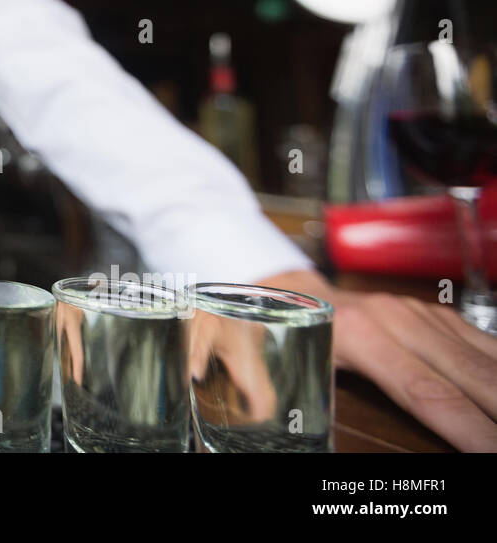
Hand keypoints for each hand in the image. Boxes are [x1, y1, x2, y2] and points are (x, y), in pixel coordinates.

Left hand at [256, 268, 496, 450]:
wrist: (294, 286)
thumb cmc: (286, 331)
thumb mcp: (277, 363)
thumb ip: (276, 392)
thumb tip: (265, 418)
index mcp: (360, 334)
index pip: (427, 393)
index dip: (469, 429)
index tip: (490, 453)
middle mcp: (398, 319)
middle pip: (473, 376)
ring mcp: (423, 314)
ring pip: (487, 359)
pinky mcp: (439, 316)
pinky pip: (486, 346)